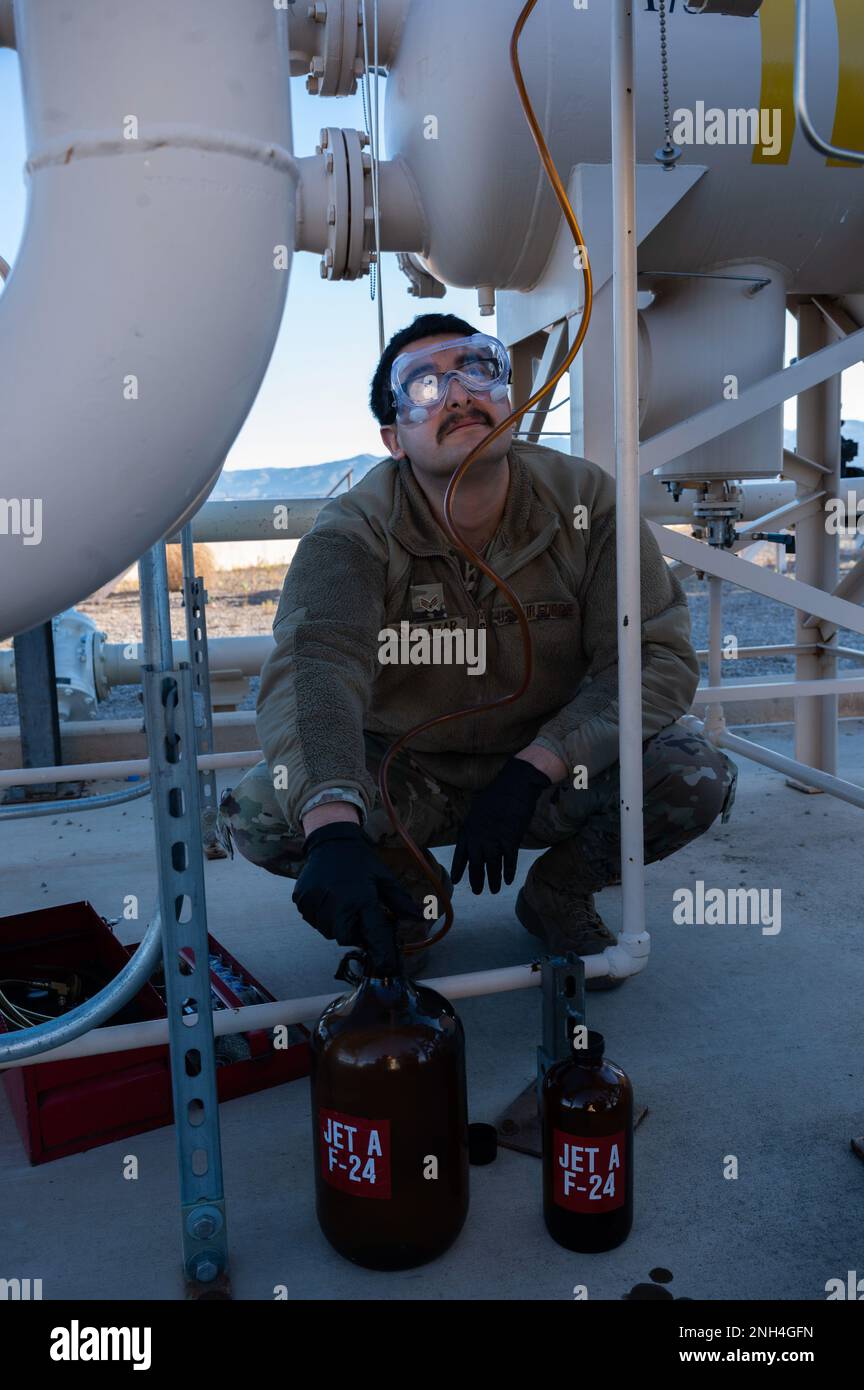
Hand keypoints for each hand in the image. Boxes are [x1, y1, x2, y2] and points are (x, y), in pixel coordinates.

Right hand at [293, 822, 423, 971]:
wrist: (331, 840)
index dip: (381, 952)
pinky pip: (314, 920)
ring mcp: (315, 903)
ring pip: (328, 931)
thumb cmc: (360, 861)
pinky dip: (323, 917)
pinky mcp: (301, 901)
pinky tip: (329, 899)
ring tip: (343, 903)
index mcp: (360, 899)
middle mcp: (336, 904)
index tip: (388, 966)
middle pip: (346, 938)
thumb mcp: (384, 878)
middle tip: (358, 916)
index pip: (373, 935)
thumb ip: (400, 901)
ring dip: (338, 925)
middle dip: (354, 932)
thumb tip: (420, 918)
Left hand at [450, 757, 551, 894]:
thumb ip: (475, 826)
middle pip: (476, 864)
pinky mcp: (510, 839)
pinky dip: (508, 872)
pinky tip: (508, 881)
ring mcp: (494, 839)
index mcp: (468, 828)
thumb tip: (475, 837)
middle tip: (477, 891)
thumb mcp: (478, 809)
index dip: (459, 868)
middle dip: (476, 879)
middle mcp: (479, 836)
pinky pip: (508, 860)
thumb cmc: (498, 794)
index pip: (460, 854)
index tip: (457, 880)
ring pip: (492, 865)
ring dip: (492, 880)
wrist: (515, 784)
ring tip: (493, 890)